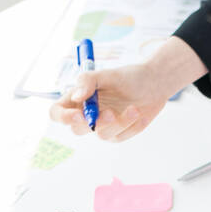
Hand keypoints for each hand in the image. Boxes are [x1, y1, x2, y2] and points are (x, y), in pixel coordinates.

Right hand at [49, 36, 205, 141]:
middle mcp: (86, 115)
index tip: (77, 115)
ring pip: (101, 135)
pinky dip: (132, 125)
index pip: (57, 113)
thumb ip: (88, 81)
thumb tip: (76, 97)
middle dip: (93, 123)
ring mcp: (102, 127)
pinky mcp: (118, 134)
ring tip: (134, 108)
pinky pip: (121, 137)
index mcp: (77, 99)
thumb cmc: (127, 77)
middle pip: (77, 129)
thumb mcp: (107, 74)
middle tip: (110, 113)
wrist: (153, 84)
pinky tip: (140, 113)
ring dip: (119, 123)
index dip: (62, 117)